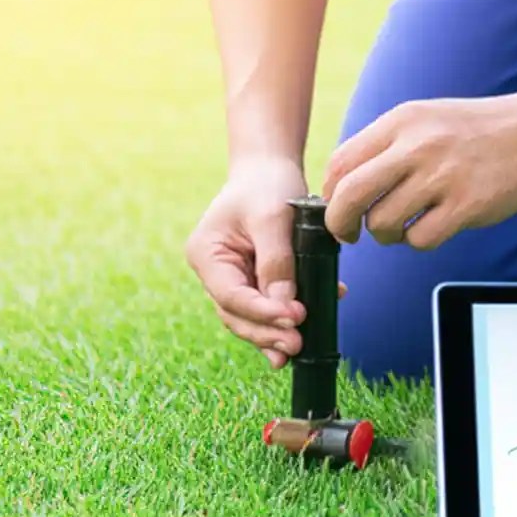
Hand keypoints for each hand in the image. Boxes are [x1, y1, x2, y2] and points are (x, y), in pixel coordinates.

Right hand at [185, 158, 344, 368]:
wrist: (269, 169)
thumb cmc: (266, 185)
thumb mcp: (273, 217)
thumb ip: (277, 262)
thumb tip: (287, 307)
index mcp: (206, 254)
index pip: (231, 296)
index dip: (262, 312)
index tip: (295, 317)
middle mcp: (213, 272)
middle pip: (236, 315)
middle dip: (267, 332)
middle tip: (298, 344)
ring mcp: (232, 279)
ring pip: (249, 319)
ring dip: (274, 334)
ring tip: (300, 347)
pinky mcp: (253, 282)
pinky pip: (266, 307)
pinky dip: (285, 320)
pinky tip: (310, 326)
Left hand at [321, 94, 516, 248]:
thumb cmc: (477, 131)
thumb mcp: (425, 119)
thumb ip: (385, 146)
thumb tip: (340, 186)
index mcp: (401, 121)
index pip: (341, 163)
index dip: (330, 194)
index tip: (339, 207)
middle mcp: (417, 146)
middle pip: (349, 195)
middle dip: (340, 223)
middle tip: (349, 234)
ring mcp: (442, 176)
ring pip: (382, 223)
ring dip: (384, 235)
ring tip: (403, 227)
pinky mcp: (467, 206)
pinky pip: (420, 240)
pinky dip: (418, 242)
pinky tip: (431, 228)